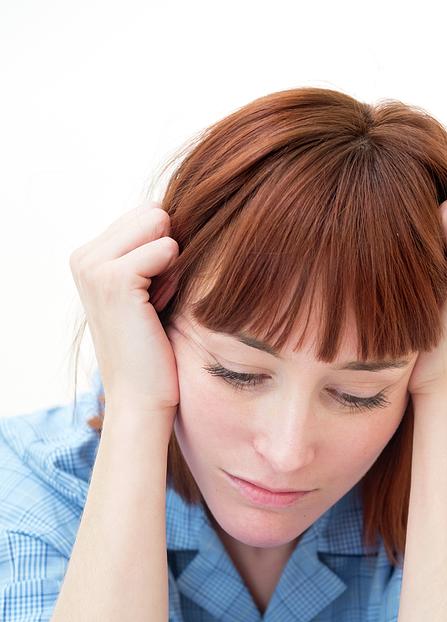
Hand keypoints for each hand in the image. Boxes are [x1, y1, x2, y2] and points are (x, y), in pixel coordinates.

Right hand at [69, 201, 180, 417]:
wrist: (141, 399)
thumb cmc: (153, 350)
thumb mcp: (150, 291)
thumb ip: (153, 249)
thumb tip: (174, 209)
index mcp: (89, 256)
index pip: (146, 213)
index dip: (165, 251)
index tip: (154, 295)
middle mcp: (84, 256)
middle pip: (153, 211)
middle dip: (170, 252)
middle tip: (158, 301)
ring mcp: (94, 266)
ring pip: (158, 223)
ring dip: (173, 265)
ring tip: (157, 305)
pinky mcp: (113, 279)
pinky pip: (165, 248)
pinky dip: (175, 277)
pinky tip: (158, 308)